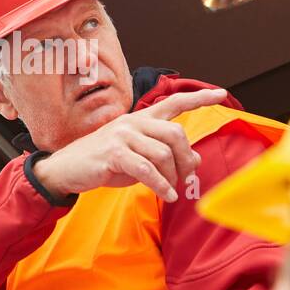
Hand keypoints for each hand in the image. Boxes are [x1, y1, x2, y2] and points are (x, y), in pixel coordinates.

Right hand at [32, 87, 226, 201]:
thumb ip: (166, 155)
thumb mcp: (139, 157)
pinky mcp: (114, 153)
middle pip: (176, 133)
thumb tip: (196, 159)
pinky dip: (161, 185)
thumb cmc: (106, 162)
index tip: (221, 94)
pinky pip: (147, 169)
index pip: (174, 102)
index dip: (198, 98)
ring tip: (172, 189)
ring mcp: (123, 136)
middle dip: (186, 158)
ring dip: (173, 176)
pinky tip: (167, 195)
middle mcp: (134, 122)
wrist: (68, 168)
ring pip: (163, 154)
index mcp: (141, 119)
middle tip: (186, 177)